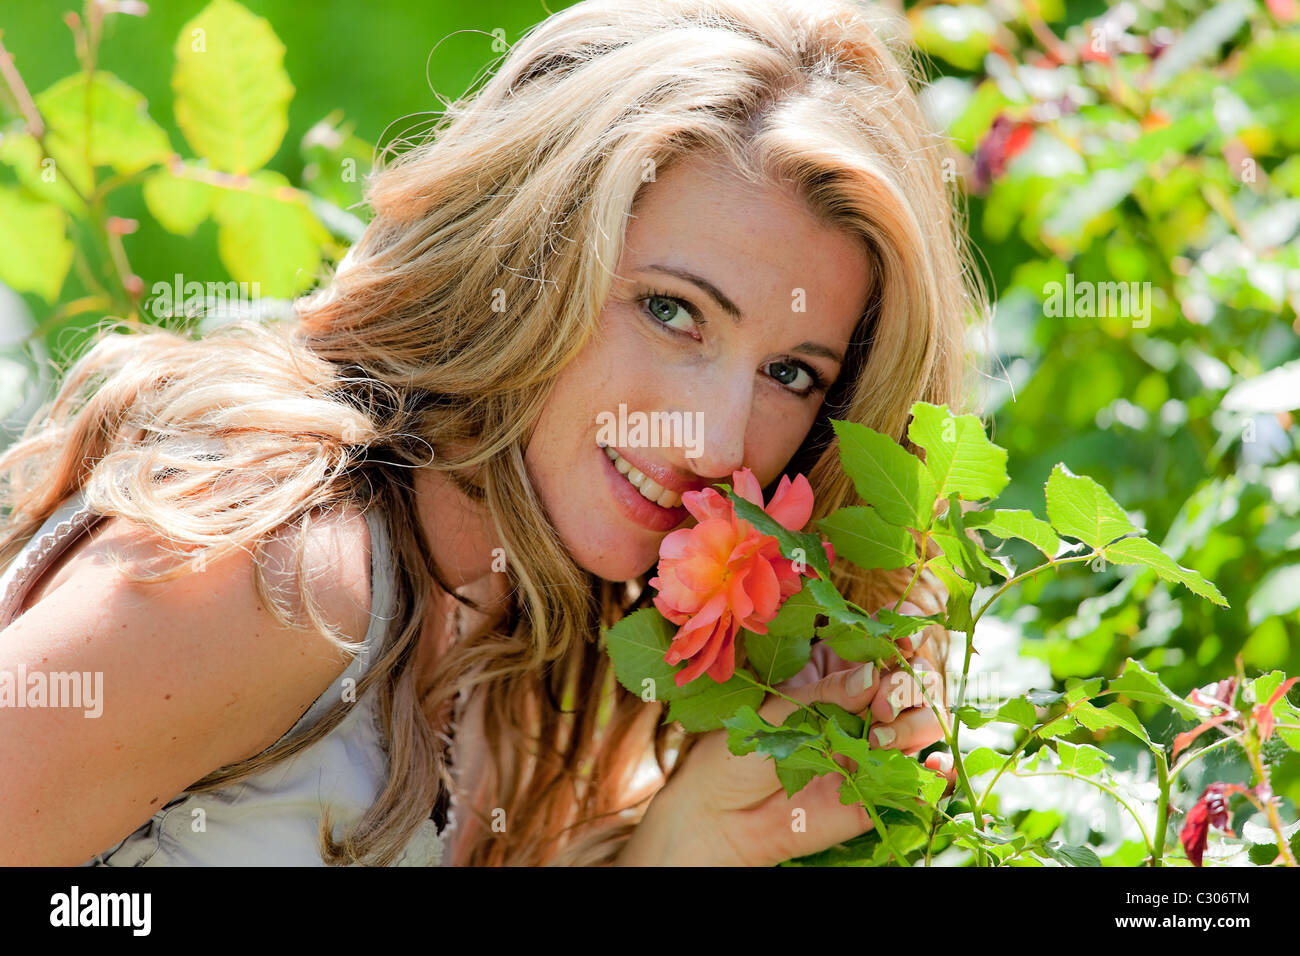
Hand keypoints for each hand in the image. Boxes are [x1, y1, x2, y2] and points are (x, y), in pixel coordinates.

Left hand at [618, 652, 954, 866]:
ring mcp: (875, 745)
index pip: (881, 643)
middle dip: (909, 686)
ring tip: (878, 739)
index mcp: (835, 671)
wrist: (723, 817)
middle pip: (916, 680)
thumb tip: (873, 676)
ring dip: (916, 724)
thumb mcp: (776, 713)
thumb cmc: (738, 752)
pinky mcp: (880, 787)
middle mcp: (862, 704)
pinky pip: (922, 777)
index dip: (900, 636)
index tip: (900, 641)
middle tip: (880, 706)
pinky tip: (931, 768)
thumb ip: (826, 694)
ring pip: (926, 722)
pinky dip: (938, 772)